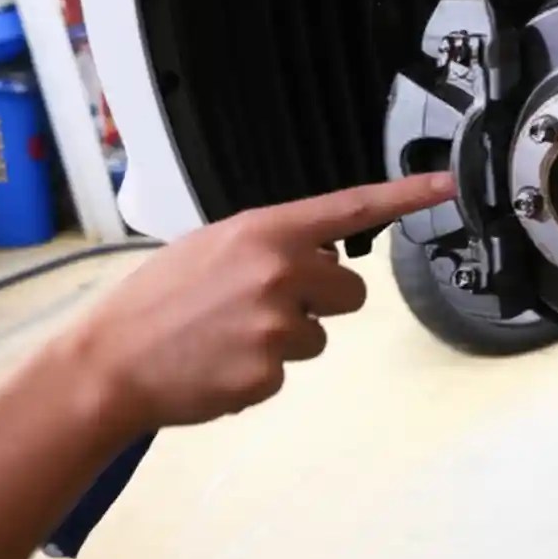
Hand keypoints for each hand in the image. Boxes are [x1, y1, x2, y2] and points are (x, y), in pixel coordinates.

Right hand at [65, 173, 454, 432]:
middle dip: (322, 301)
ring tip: (230, 335)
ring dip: (287, 338)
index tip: (448, 184)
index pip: (352, 208)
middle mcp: (281, 272)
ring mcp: (278, 325)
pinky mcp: (269, 373)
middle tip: (263, 306)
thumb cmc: (158, 299)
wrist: (109, 361)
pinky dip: (261, 371)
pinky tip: (221, 362)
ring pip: (320, 335)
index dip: (406, 195)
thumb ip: (273, 243)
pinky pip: (289, 371)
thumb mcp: (214, 245)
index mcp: (266, 231)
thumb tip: (322, 255)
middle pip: (353, 291)